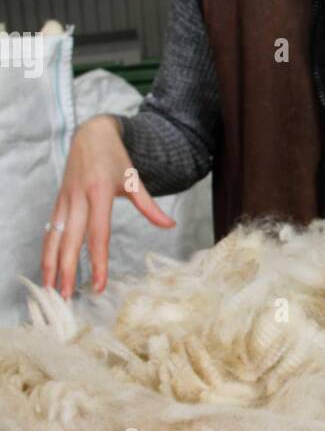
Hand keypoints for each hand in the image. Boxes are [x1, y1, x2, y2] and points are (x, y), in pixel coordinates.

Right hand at [41, 114, 175, 299]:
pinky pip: (49, 229)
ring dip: (50, 264)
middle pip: (70, 240)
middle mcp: (78, 198)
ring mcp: (65, 200)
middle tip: (68, 296)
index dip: (97, 261)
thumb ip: (150, 206)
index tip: (98, 284)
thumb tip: (170, 225)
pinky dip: (47, 249)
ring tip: (50, 288)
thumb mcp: (135, 179)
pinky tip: (47, 267)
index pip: (97, 235)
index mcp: (99, 193)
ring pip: (53, 237)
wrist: (91, 134)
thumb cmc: (116, 158)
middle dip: (67, 270)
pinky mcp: (58, 201)